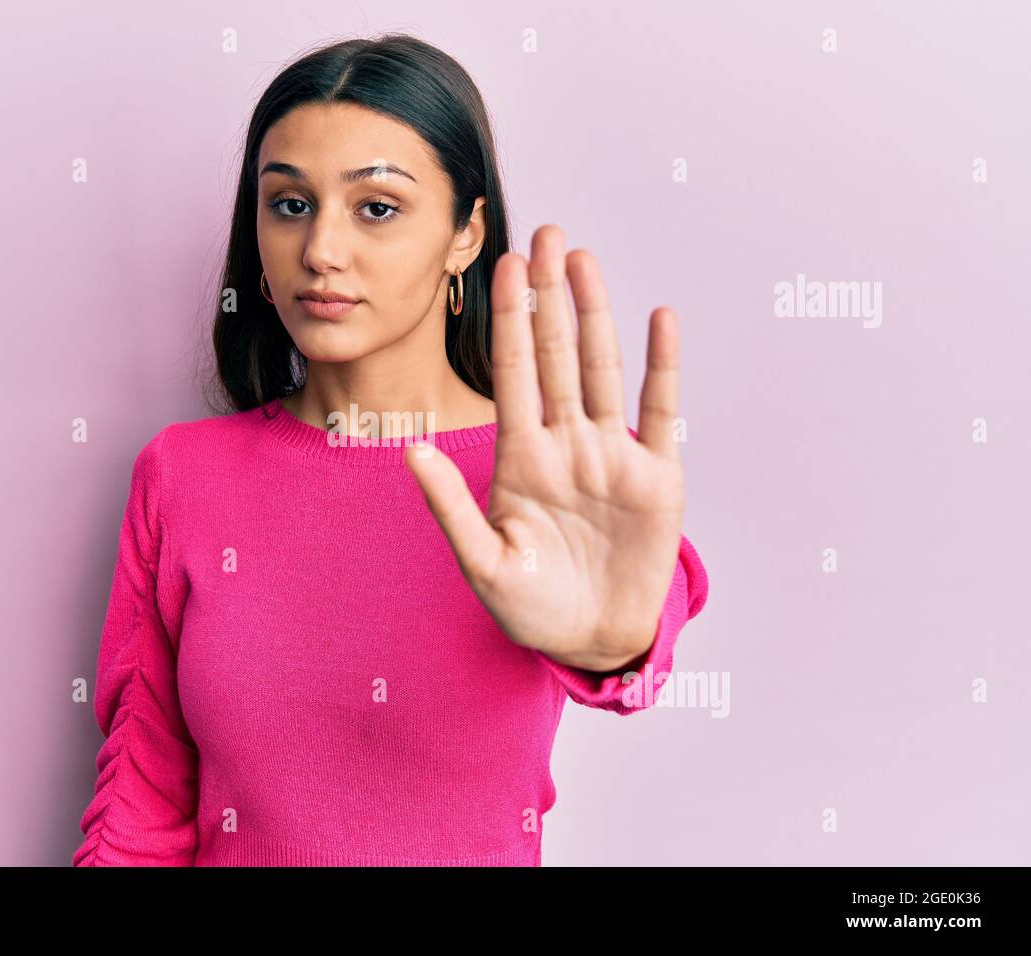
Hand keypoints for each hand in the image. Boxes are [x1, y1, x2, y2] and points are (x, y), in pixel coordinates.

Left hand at [405, 225, 685, 672]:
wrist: (592, 640)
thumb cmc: (531, 607)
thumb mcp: (482, 563)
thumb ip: (449, 508)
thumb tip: (407, 450)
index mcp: (521, 458)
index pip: (514, 374)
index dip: (511, 320)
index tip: (503, 266)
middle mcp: (566, 444)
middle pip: (557, 355)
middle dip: (549, 296)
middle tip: (545, 233)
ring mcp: (612, 455)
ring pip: (602, 370)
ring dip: (596, 315)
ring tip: (585, 260)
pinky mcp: (657, 478)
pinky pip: (661, 411)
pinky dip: (663, 367)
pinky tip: (660, 319)